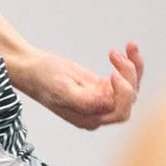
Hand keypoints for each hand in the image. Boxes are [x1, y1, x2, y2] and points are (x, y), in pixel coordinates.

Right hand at [26, 42, 143, 129]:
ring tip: (128, 47)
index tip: (113, 75)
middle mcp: (98, 112)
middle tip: (116, 56)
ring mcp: (102, 99)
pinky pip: (125, 77)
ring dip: (133, 66)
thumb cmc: (42, 79)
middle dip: (129, 76)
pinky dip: (131, 62)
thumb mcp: (61, 88)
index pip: (120, 113)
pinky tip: (129, 48)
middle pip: (129, 99)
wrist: (32, 68)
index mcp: (89, 118)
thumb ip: (85, 100)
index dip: (123, 94)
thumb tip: (107, 103)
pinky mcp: (103, 87)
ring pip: (131, 86)